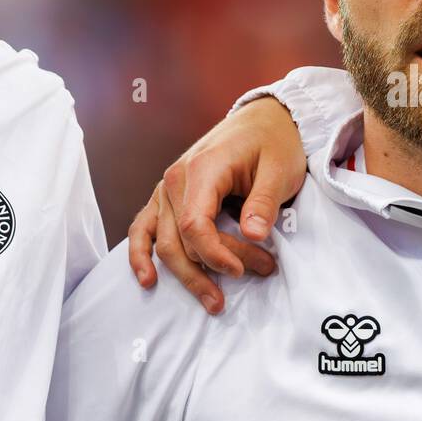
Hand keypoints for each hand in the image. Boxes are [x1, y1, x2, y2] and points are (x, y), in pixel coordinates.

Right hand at [128, 97, 305, 312]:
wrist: (265, 119)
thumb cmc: (274, 143)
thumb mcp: (280, 170)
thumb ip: (264, 203)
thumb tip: (253, 235)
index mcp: (200, 170)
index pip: (194, 225)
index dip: (215, 255)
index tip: (241, 271)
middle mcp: (175, 180)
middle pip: (177, 239)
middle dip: (210, 269)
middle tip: (249, 279)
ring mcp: (167, 188)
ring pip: (162, 241)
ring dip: (185, 274)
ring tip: (212, 301)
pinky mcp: (168, 196)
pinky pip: (144, 227)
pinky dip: (141, 254)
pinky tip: (148, 279)